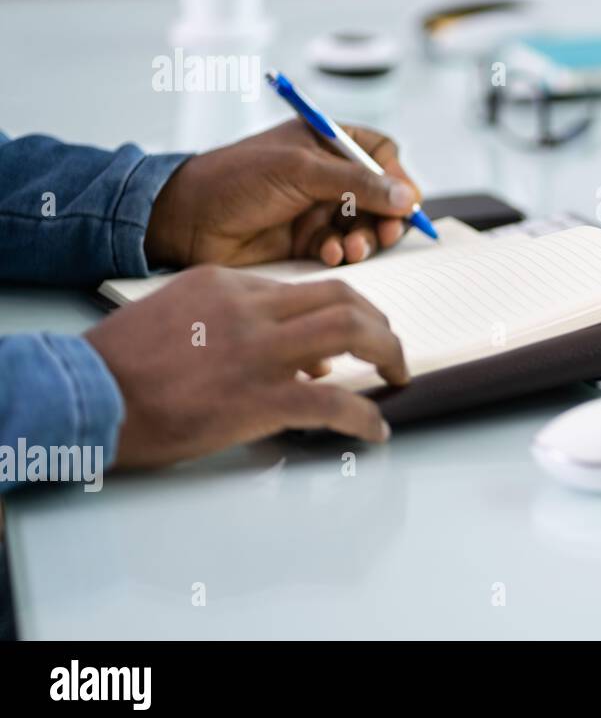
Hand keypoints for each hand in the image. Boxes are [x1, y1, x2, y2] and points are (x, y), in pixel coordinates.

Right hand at [85, 267, 409, 468]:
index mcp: (228, 286)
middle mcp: (250, 310)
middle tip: (391, 349)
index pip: (305, 288)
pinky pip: (332, 404)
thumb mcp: (176, 315)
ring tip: (399, 375)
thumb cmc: (120, 366)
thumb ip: (233, 322)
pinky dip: (364, 417)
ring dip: (387, 353)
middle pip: (342, 298)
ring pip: (349, 333)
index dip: (339, 310)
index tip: (349, 338)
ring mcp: (258, 352)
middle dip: (379, 323)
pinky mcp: (259, 399)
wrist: (85, 395)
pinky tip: (375, 431)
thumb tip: (295, 357)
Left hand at [146, 120, 419, 268]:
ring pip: (362, 225)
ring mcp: (316, 208)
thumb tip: (407, 198)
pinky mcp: (305, 240)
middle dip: (385, 216)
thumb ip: (358, 183)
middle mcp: (325, 174)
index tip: (405, 202)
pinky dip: (340, 252)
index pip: (380, 154)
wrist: (185, 221)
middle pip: (379, 195)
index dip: (397, 177)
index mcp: (324, 141)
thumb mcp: (301, 171)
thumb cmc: (235, 180)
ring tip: (353, 248)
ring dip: (364, 238)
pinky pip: (340, 247)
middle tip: (387, 234)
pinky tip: (326, 254)